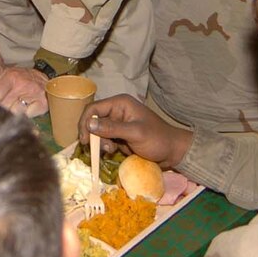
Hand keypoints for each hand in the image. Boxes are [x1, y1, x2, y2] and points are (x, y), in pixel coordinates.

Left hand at [0, 66, 48, 116]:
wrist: (43, 80)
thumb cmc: (20, 80)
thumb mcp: (4, 77)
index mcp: (11, 76)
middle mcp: (22, 84)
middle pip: (4, 105)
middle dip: (0, 109)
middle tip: (3, 107)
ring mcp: (33, 94)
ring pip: (14, 112)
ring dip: (12, 112)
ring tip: (14, 107)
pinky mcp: (42, 103)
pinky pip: (27, 115)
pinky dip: (24, 115)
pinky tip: (25, 109)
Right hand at [78, 95, 192, 169]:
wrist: (172, 152)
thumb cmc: (157, 139)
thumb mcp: (135, 133)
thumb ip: (112, 128)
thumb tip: (89, 124)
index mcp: (120, 103)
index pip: (93, 109)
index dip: (85, 122)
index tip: (84, 140)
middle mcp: (117, 111)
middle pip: (93, 120)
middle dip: (93, 136)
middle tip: (96, 149)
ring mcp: (118, 123)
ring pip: (98, 132)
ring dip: (101, 143)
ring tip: (112, 150)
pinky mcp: (120, 135)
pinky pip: (105, 140)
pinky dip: (106, 147)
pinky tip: (115, 151)